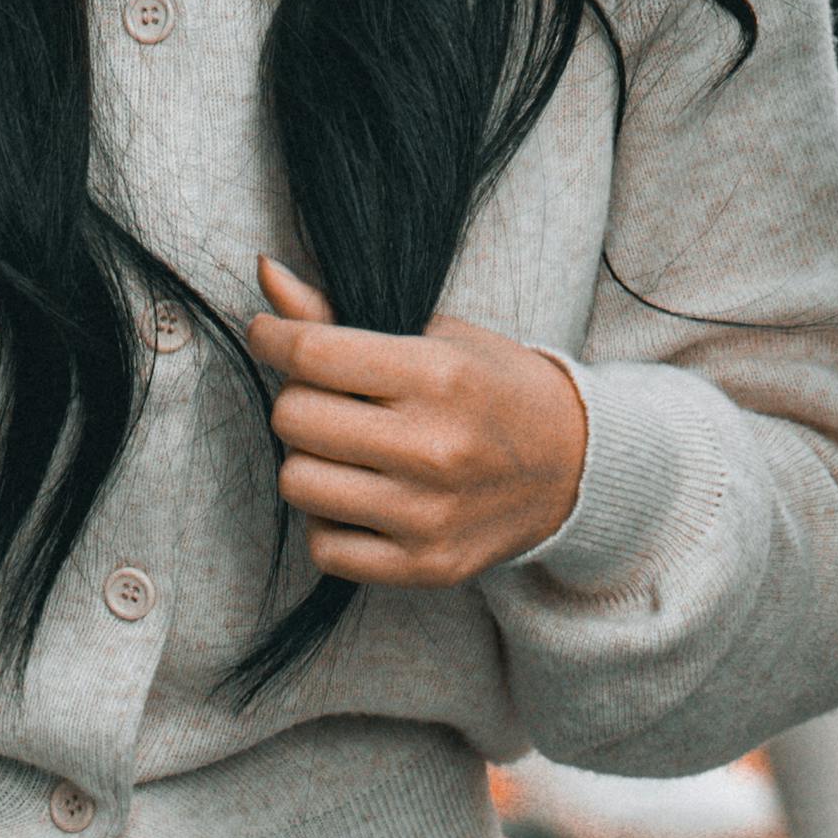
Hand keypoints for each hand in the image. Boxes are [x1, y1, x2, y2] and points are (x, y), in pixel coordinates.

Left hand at [244, 264, 588, 583]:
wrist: (573, 466)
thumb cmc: (493, 388)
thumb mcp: (434, 334)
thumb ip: (341, 314)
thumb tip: (265, 272)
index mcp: (439, 376)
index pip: (312, 354)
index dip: (271, 337)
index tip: (268, 334)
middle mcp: (434, 448)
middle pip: (294, 418)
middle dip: (294, 398)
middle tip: (322, 395)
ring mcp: (429, 515)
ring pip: (298, 483)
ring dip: (305, 459)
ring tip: (340, 447)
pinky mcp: (426, 565)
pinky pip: (326, 546)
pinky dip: (327, 518)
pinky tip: (355, 495)